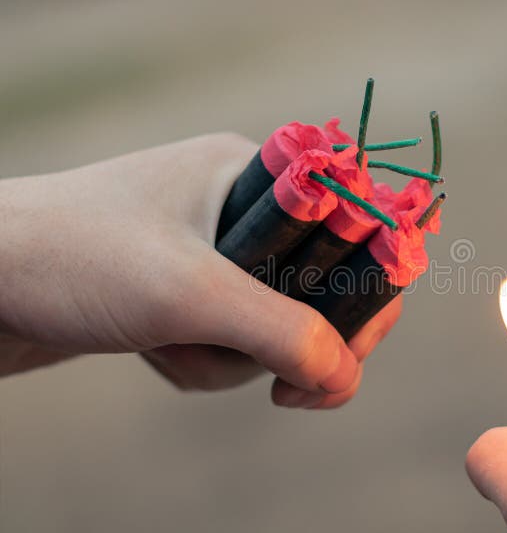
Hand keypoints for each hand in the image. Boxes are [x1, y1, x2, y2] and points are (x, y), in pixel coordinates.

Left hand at [0, 133, 401, 407]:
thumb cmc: (76, 260)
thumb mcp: (190, 294)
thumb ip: (282, 331)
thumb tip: (346, 375)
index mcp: (258, 177)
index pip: (355, 231)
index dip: (369, 294)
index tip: (348, 351)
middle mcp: (242, 209)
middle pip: (317, 291)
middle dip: (284, 345)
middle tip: (284, 390)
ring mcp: (213, 252)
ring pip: (268, 327)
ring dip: (225, 359)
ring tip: (166, 348)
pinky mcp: (185, 290)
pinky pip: (226, 340)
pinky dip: (199, 362)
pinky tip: (150, 351)